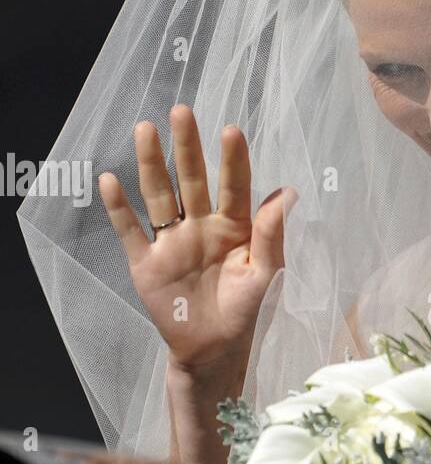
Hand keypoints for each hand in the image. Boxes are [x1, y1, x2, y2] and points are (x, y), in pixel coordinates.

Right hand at [98, 104, 294, 375]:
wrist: (214, 351)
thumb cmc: (246, 312)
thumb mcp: (266, 275)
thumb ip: (271, 235)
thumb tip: (287, 193)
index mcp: (234, 228)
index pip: (234, 186)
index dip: (232, 159)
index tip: (231, 130)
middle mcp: (201, 226)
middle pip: (191, 179)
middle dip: (187, 146)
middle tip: (182, 112)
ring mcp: (172, 241)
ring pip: (159, 195)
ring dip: (150, 163)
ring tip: (145, 129)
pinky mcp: (146, 262)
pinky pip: (131, 230)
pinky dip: (119, 208)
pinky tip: (110, 180)